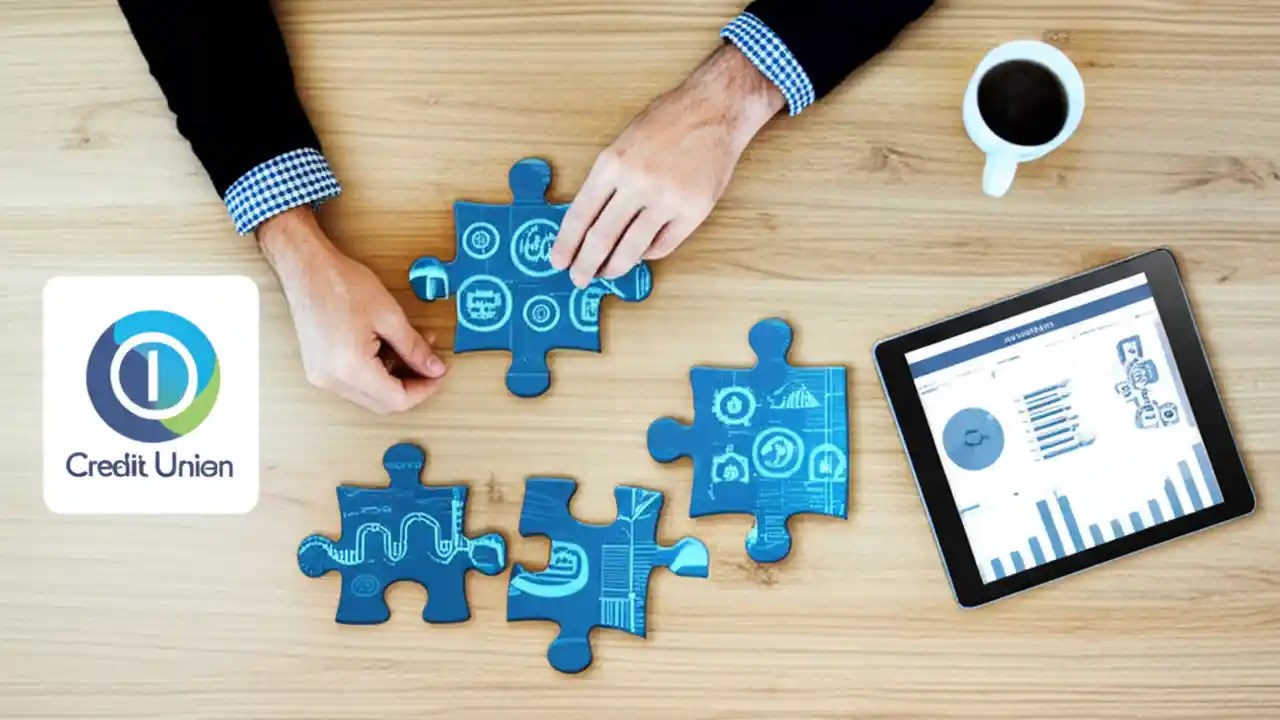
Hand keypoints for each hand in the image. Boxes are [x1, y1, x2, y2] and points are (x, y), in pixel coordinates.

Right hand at [257, 206, 446, 413]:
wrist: (305, 269)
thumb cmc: (341, 284)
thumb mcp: (389, 315)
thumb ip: (415, 348)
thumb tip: (434, 368)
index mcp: (350, 369)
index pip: (397, 399)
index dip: (424, 389)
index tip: (439, 373)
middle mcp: (332, 380)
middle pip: (383, 403)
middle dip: (412, 386)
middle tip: (431, 364)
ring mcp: (322, 377)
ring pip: (370, 394)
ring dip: (395, 377)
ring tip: (412, 347)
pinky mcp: (319, 368)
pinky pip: (355, 383)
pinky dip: (377, 372)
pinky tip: (389, 348)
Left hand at [550, 44, 784, 287]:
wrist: (715, 109)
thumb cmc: (667, 122)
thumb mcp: (623, 144)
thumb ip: (606, 182)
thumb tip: (587, 222)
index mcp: (613, 163)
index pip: (580, 215)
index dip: (566, 243)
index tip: (558, 260)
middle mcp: (637, 183)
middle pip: (601, 238)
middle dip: (585, 264)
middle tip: (578, 279)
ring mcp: (667, 200)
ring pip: (632, 249)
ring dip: (614, 267)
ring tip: (606, 273)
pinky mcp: (693, 212)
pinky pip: (663, 245)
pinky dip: (648, 253)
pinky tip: (641, 252)